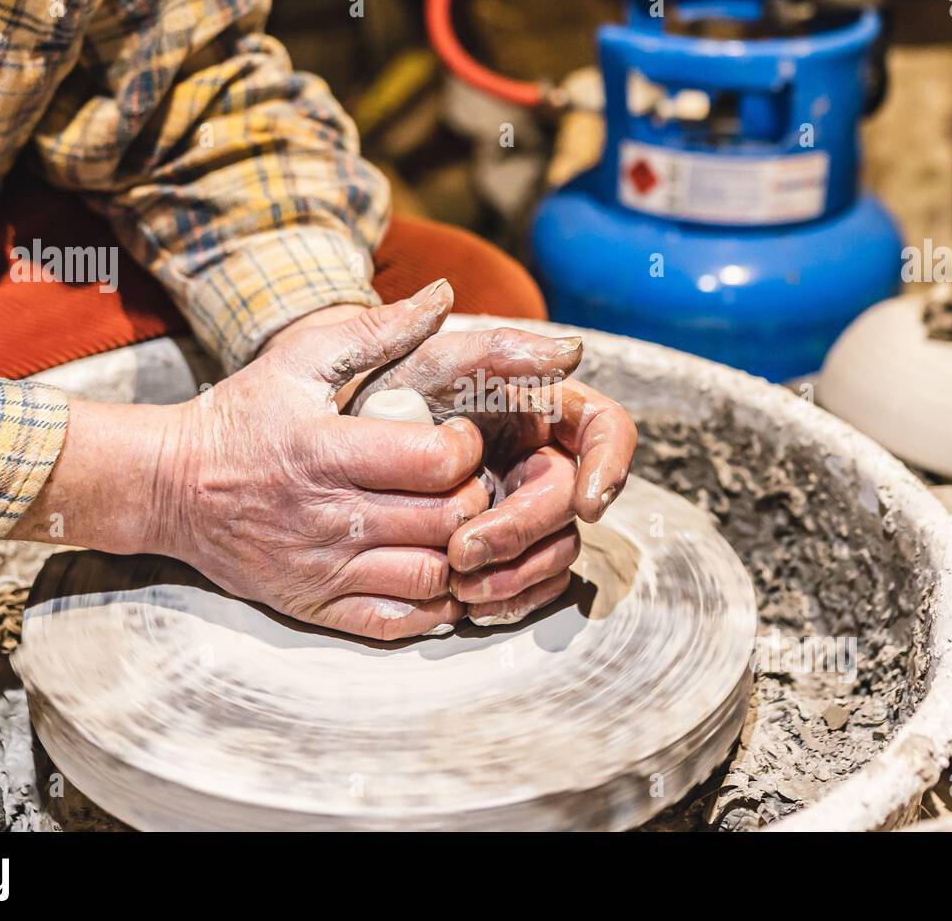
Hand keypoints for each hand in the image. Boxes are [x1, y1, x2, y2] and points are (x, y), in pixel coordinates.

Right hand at [17, 280, 490, 639]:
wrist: (169, 487)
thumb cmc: (242, 415)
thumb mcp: (299, 358)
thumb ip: (376, 329)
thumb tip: (443, 294)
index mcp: (325, 451)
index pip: (433, 461)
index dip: (466, 449)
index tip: (461, 438)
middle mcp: (326, 517)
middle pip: (443, 521)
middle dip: (475, 499)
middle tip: (469, 482)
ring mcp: (320, 569)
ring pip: (430, 576)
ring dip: (462, 553)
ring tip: (459, 526)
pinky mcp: (314, 605)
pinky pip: (396, 622)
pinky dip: (434, 605)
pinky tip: (442, 574)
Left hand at [349, 327, 637, 625]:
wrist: (341, 448)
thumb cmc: (389, 395)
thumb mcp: (432, 362)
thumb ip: (498, 348)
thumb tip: (572, 352)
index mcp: (542, 410)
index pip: (607, 430)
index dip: (610, 467)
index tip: (587, 506)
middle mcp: (540, 461)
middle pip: (569, 502)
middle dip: (522, 531)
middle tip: (463, 550)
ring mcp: (523, 510)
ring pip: (556, 552)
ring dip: (515, 574)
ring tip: (459, 583)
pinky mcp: (504, 554)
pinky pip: (531, 586)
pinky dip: (507, 599)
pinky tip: (470, 602)